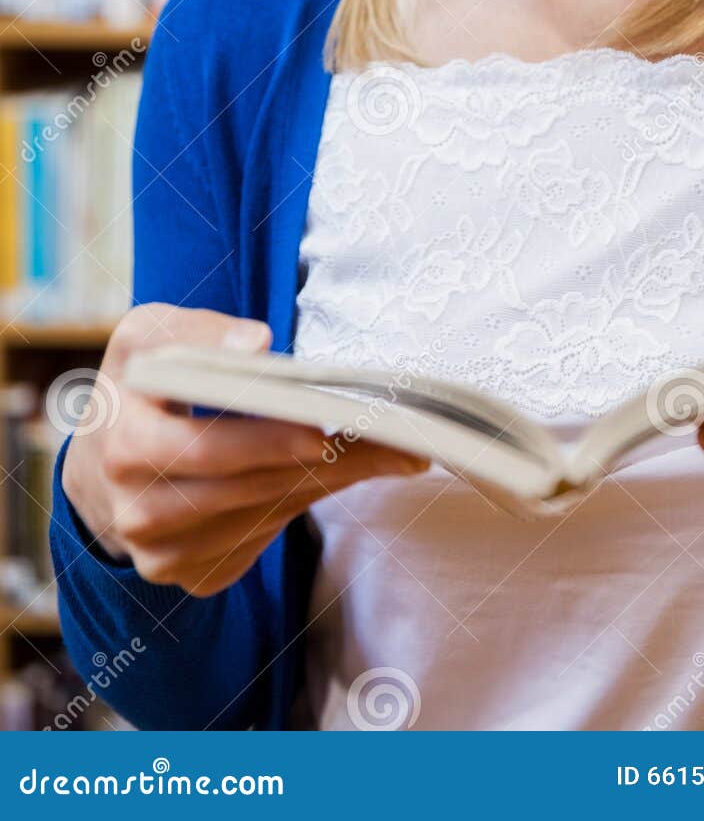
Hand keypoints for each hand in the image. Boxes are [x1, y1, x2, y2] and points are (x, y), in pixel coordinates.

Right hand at [61, 302, 428, 596]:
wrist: (104, 463)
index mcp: (127, 443)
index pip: (209, 447)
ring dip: (330, 484)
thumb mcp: (149, 335)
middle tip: (395, 439)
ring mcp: (163, 554)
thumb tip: (257, 345)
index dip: (271, 439)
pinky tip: (338, 474)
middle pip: (250, 488)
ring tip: (388, 451)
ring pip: (266, 518)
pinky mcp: (192, 576)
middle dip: (328, 461)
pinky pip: (263, 542)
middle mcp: (138, 511)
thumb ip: (201, 331)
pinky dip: (305, 506)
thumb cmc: (142, 384)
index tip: (326, 428)